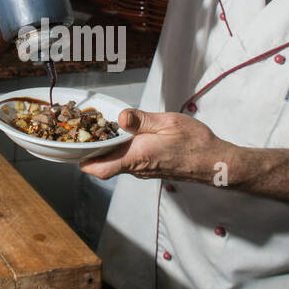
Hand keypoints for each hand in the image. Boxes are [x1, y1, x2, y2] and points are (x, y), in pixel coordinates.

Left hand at [80, 109, 227, 182]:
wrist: (215, 163)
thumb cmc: (195, 143)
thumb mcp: (168, 123)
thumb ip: (141, 121)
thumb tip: (120, 118)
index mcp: (137, 156)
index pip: (99, 168)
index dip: (83, 160)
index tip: (73, 146)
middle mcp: (137, 168)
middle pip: (103, 166)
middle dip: (91, 151)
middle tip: (84, 131)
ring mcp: (143, 170)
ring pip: (115, 164)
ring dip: (106, 150)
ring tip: (101, 129)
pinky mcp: (150, 169)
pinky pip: (128, 162)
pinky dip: (120, 151)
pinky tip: (124, 135)